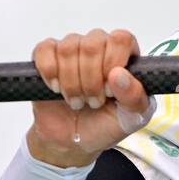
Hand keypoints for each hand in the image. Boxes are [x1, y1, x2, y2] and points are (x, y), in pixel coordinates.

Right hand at [28, 29, 154, 167]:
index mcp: (125, 56)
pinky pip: (44, 49)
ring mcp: (73, 48)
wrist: (73, 140)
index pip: (121, 39)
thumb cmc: (105, 124)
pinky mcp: (46, 55)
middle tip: (93, 102)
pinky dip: (50, 72)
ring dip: (71, 82)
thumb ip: (134, 97)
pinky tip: (56, 88)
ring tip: (77, 101)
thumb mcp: (131, 118)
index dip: (113, 63)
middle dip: (91, 80)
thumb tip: (119, 75)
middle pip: (93, 44)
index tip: (109, 90)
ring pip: (68, 48)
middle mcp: (100, 46)